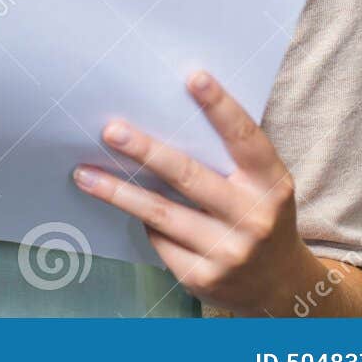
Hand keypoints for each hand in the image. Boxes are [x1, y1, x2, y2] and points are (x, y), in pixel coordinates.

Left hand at [72, 70, 316, 315]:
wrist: (278, 284)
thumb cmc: (258, 216)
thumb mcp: (260, 185)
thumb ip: (227, 157)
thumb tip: (164, 117)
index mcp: (271, 184)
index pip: (245, 139)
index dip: (221, 107)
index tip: (193, 77)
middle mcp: (252, 218)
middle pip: (189, 176)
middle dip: (146, 151)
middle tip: (111, 131)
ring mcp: (227, 252)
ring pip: (160, 213)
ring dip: (118, 192)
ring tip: (84, 174)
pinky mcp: (202, 278)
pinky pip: (159, 240)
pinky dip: (146, 223)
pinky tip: (131, 210)